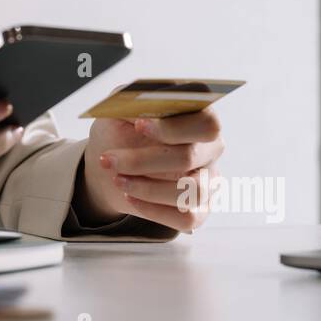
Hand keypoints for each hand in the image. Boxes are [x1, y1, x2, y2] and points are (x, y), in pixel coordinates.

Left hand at [75, 107, 223, 232]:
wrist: (114, 164)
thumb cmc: (121, 130)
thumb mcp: (119, 109)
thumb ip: (131, 102)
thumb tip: (138, 109)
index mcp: (199, 116)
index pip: (206, 122)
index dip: (174, 127)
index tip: (139, 126)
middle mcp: (210, 149)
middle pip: (190, 157)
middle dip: (144, 160)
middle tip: (109, 160)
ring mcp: (209, 181)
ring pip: (191, 191)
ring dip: (147, 188)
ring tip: (118, 179)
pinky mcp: (200, 209)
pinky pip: (187, 218)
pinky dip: (154, 209)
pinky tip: (130, 197)